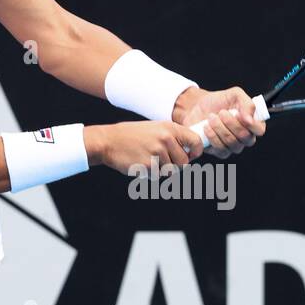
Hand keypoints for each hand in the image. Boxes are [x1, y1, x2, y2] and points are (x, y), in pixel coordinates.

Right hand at [84, 121, 204, 175]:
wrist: (109, 141)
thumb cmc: (132, 136)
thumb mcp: (155, 128)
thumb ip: (173, 137)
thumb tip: (191, 151)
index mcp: (169, 128)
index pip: (195, 142)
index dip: (196, 152)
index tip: (191, 156)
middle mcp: (165, 139)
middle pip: (184, 162)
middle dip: (176, 165)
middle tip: (163, 161)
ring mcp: (157, 153)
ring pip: (171, 171)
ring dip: (162, 170)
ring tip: (149, 160)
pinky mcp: (149, 166)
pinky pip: (158, 176)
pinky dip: (151, 174)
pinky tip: (141, 164)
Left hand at [172, 86, 266, 158]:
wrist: (198, 106)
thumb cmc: (219, 101)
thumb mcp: (235, 94)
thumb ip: (247, 104)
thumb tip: (250, 119)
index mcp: (252, 123)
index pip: (259, 130)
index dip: (251, 124)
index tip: (239, 114)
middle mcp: (245, 137)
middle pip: (245, 137)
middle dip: (231, 124)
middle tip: (222, 112)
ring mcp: (233, 146)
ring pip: (232, 143)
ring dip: (220, 128)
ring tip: (211, 117)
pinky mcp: (220, 151)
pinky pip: (220, 149)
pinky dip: (212, 136)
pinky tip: (206, 127)